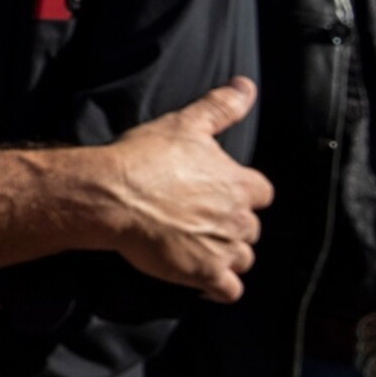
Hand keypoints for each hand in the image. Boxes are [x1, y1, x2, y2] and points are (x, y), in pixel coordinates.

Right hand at [95, 78, 272, 302]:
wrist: (112, 195)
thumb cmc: (144, 157)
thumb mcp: (184, 124)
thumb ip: (221, 106)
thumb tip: (247, 85)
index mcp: (238, 183)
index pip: (263, 192)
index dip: (244, 193)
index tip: (222, 192)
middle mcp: (238, 218)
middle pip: (251, 228)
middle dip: (233, 226)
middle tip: (203, 220)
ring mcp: (223, 249)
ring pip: (243, 259)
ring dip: (227, 255)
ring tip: (200, 248)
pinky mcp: (204, 274)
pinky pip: (229, 290)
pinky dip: (219, 287)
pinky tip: (202, 278)